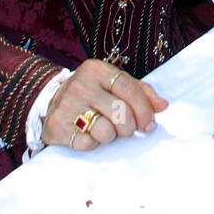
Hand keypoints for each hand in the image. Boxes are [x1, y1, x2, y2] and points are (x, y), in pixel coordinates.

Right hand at [41, 58, 167, 149]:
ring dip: (110, 136)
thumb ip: (139, 92)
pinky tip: (88, 135)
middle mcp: (80, 85)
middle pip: (120, 112)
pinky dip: (92, 143)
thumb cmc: (91, 93)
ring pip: (105, 131)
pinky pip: (87, 143)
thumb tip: (162, 105)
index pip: (129, 88)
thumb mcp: (113, 85)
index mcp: (96, 70)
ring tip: (104, 129)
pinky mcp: (56, 126)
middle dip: (129, 126)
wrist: (50, 101)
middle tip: (125, 129)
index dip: (144, 109)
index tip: (149, 124)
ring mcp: (66, 105)